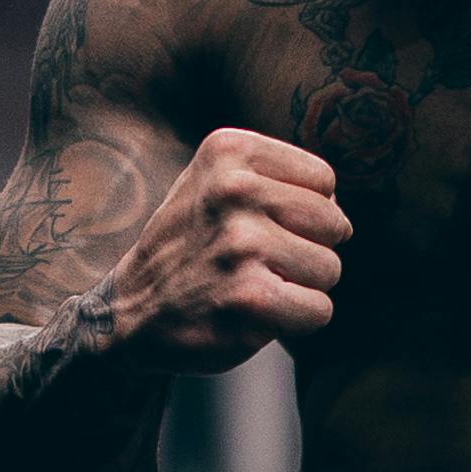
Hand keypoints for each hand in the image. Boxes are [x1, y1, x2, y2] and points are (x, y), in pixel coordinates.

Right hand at [90, 130, 347, 371]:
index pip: (324, 181)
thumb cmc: (191, 247)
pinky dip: (297, 321)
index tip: (261, 226)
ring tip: (254, 285)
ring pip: (330, 269)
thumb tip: (340, 206)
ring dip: (301, 287)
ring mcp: (241, 244)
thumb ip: (275, 176)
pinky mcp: (249, 297)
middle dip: (308, 251)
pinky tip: (256, 314)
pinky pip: (319, 310)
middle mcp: (234, 190)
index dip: (304, 213)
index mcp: (228, 150)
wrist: (130, 311)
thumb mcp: (216, 182)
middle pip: (334, 224)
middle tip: (259, 264)